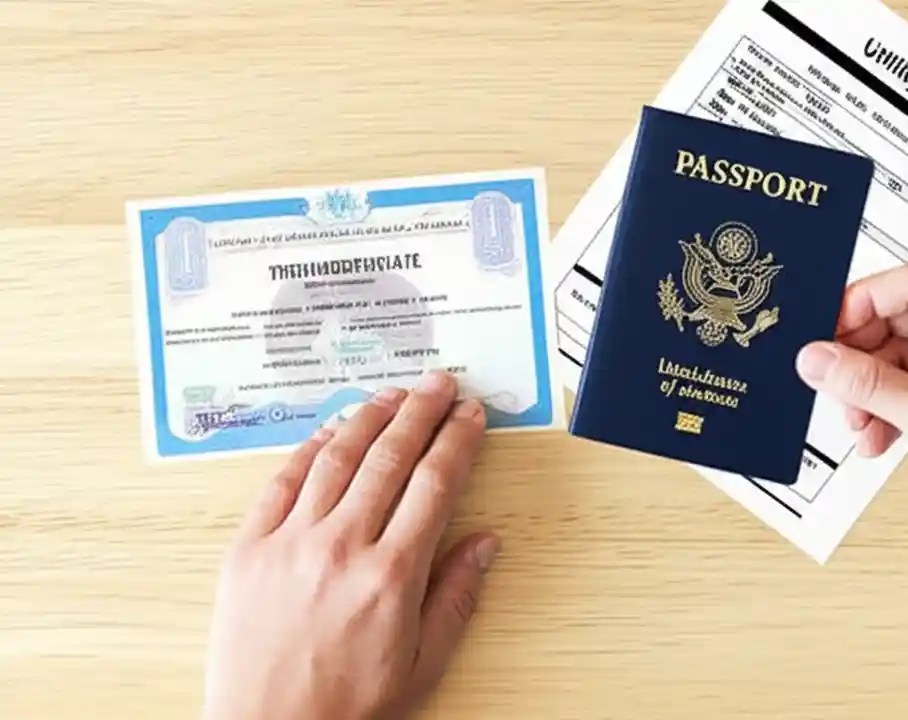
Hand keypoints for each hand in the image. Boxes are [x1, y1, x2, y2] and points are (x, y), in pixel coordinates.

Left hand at [204, 371, 499, 719]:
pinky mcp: (247, 550)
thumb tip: (485, 542)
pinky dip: (308, 450)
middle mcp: (342, 547)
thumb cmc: (348, 707)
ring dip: (369, 417)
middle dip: (421, 412)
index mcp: (392, 574)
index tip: (470, 416)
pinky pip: (281, 482)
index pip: (435, 483)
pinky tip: (330, 432)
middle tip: (440, 384)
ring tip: (392, 394)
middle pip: (390, 457)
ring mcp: (290, 544)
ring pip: (336, 458)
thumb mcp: (423, 661)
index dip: (457, 440)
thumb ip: (456, 595)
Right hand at [795, 263, 907, 554]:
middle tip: (834, 383)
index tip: (825, 331)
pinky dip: (898, 401)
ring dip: (878, 388)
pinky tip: (881, 431)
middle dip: (866, 360)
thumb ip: (867, 383)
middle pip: (907, 318)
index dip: (861, 306)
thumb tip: (819, 357)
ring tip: (861, 424)